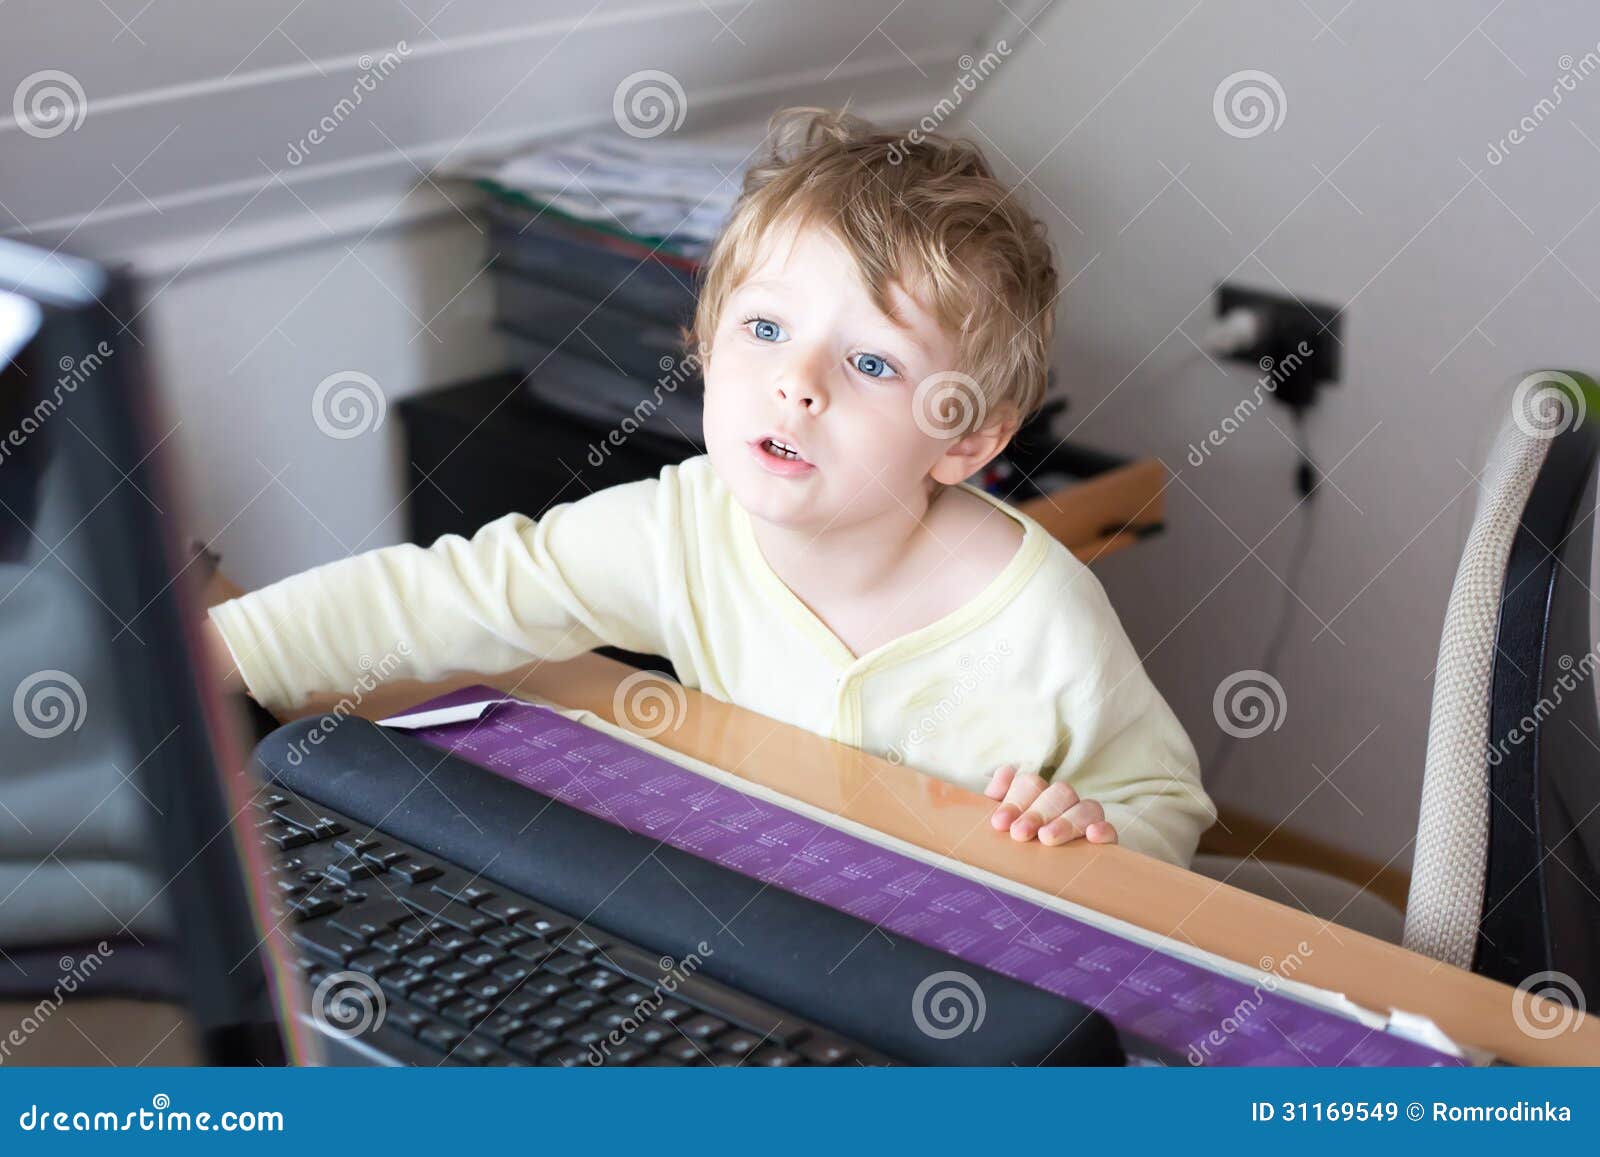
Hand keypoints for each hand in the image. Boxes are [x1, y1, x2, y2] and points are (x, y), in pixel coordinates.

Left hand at [984, 765, 1117, 845]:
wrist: (1045, 878)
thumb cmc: (1018, 847)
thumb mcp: (1005, 824)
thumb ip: (997, 800)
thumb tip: (1003, 774)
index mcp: (1037, 796)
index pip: (1030, 785)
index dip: (1015, 801)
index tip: (1000, 823)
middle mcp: (1064, 803)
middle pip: (1059, 792)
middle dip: (1037, 812)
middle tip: (1020, 834)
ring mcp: (1087, 820)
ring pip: (1086, 807)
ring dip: (1065, 821)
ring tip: (1047, 838)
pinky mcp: (1105, 841)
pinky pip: (1110, 829)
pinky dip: (1103, 829)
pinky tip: (1092, 836)